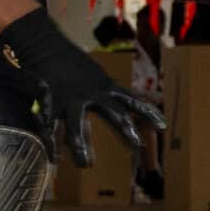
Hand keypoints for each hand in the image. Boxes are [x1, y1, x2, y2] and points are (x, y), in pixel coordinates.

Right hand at [1, 8, 163, 165]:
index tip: (163, 126)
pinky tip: (53, 158)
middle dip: (126, 131)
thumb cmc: (72, 63)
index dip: (148, 113)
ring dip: (80, 145)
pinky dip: (50, 143)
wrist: (46, 46)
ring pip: (76, 124)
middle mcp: (92, 93)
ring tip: (85, 164)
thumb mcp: (96, 75)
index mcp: (105, 87)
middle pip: (113, 114)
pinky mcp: (50, 101)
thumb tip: (124, 102)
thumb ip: (107, 91)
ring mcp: (70, 98)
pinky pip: (49, 125)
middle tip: (138, 146)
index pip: (133, 101)